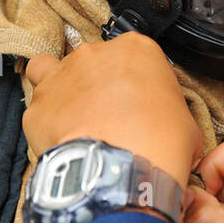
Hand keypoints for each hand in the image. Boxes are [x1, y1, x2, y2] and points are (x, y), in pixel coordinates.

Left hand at [22, 33, 199, 189]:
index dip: (136, 81)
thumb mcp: (185, 124)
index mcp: (136, 50)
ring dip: (60, 90)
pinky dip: (48, 126)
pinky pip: (39, 113)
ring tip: (74, 118)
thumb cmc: (157, 144)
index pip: (134, 56)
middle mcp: (94, 55)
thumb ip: (169, 112)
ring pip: (49, 71)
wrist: (121, 172)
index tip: (140, 100)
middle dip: (96, 84)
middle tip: (109, 114)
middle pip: (91, 62)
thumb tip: (168, 128)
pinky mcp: (37, 108)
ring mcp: (60, 78)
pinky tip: (63, 142)